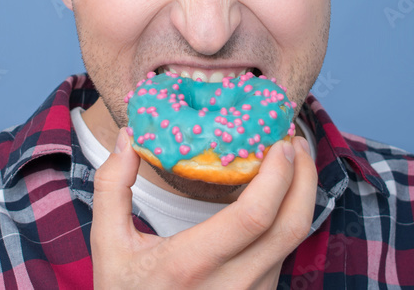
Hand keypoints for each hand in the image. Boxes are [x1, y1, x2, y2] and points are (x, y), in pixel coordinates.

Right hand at [90, 130, 316, 288]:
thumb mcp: (109, 246)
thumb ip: (112, 188)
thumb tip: (128, 138)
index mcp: (192, 264)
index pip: (255, 216)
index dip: (278, 175)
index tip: (280, 142)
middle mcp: (233, 283)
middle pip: (291, 225)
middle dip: (304, 176)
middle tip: (296, 141)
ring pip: (293, 240)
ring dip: (300, 196)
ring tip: (290, 161)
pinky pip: (284, 253)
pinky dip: (288, 218)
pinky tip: (278, 196)